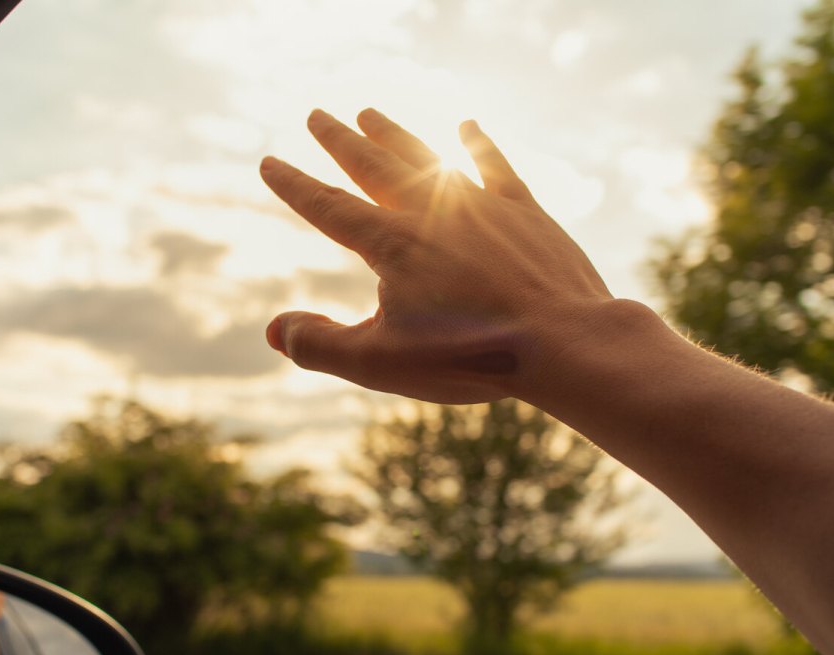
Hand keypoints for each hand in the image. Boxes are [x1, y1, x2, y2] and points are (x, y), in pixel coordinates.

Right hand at [259, 108, 613, 403]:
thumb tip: (273, 330)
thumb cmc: (470, 354)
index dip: (296, 186)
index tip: (270, 162)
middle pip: (374, 167)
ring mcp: (480, 206)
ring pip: (426, 157)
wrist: (562, 341)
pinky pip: (496, 167)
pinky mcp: (526, 213)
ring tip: (370, 112)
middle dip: (341, 141)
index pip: (329, 208)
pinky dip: (480, 144)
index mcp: (391, 244)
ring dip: (395, 135)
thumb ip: (321, 345)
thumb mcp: (381, 363)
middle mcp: (431, 211)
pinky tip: (468, 125)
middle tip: (318, 115)